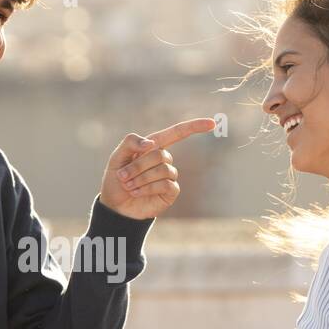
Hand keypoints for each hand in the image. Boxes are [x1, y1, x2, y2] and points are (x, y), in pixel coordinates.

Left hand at [98, 118, 215, 219]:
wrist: (116, 205)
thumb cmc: (116, 180)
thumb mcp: (117, 157)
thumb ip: (130, 143)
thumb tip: (151, 144)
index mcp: (153, 146)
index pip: (177, 133)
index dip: (194, 127)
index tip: (212, 123)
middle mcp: (164, 159)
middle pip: (160, 154)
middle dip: (138, 166)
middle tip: (123, 177)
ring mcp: (170, 175)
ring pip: (163, 169)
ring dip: (141, 178)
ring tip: (129, 186)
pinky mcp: (171, 191)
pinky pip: (166, 184)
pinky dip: (148, 188)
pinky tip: (138, 193)